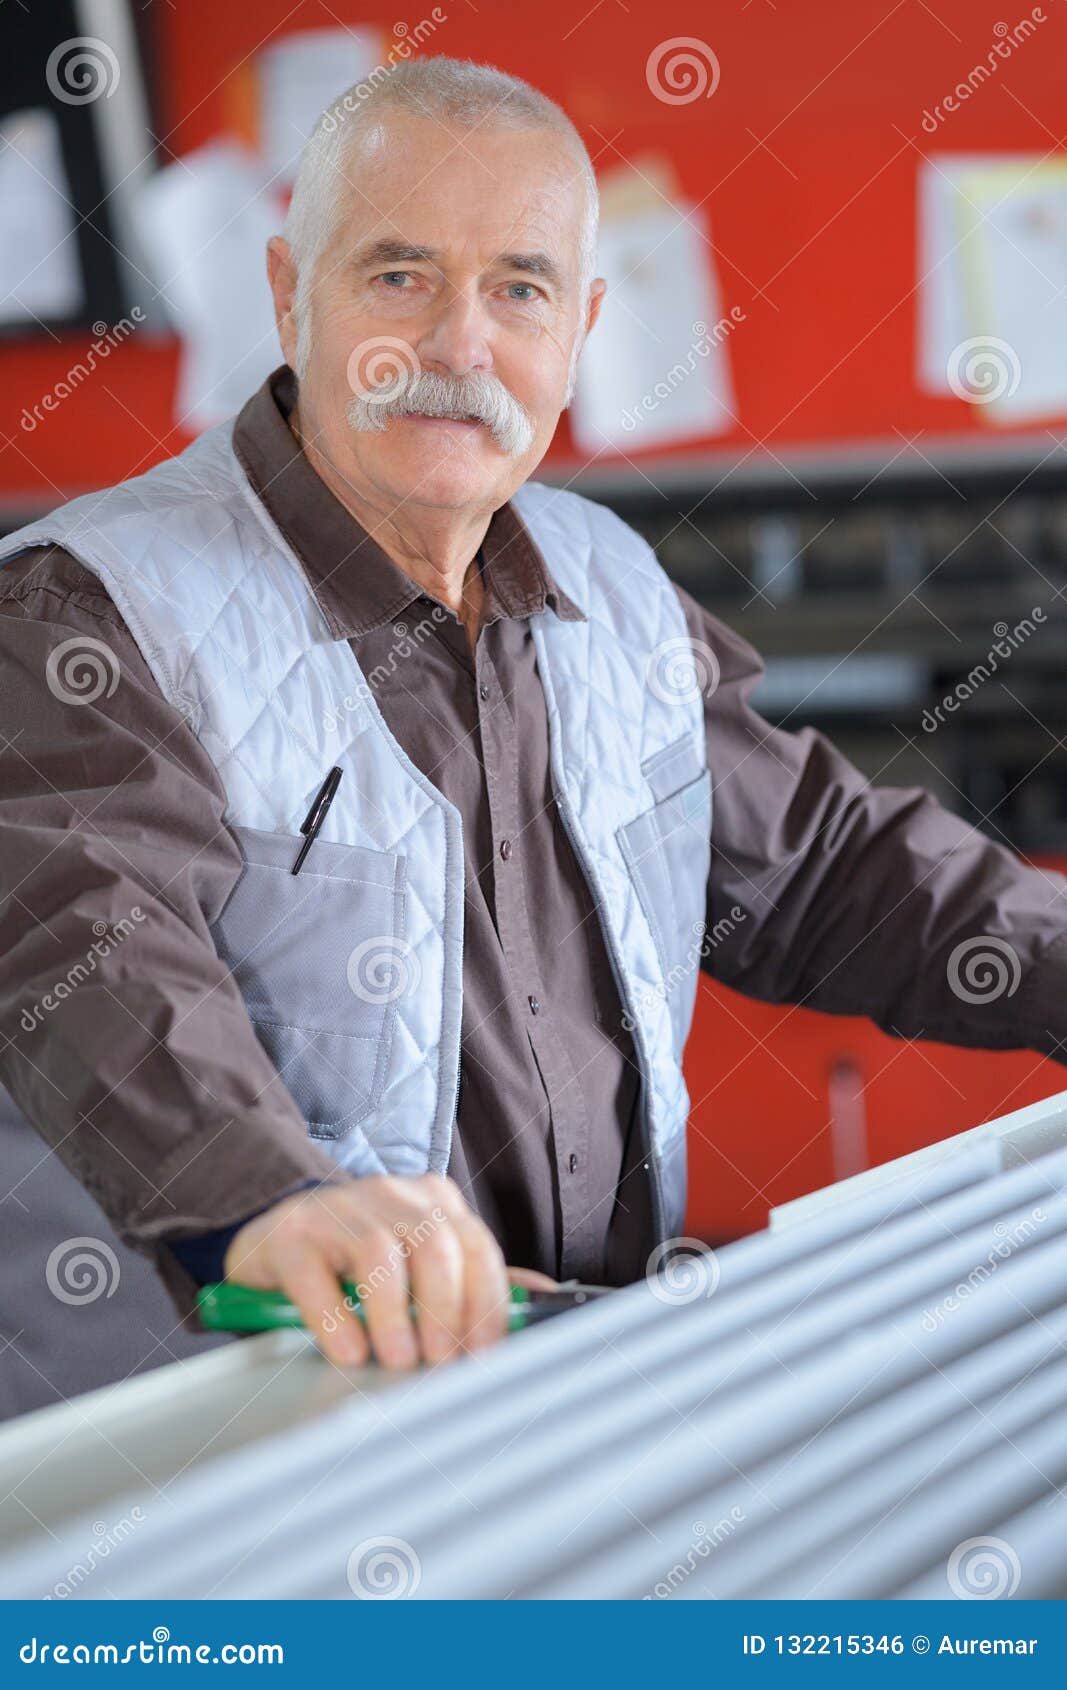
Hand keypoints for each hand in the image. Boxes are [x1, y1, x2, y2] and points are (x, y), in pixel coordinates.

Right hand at [221, 1173, 553, 1368]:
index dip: (486, 1304)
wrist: (278, 1235)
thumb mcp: (424, 1259)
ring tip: (399, 1361)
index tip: (484, 1356)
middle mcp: (390, 1196)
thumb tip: (544, 1298)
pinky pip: (316, 1274)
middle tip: (441, 1362)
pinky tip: (347, 1351)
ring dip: (395, 1315)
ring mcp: (337, 1210)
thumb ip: (479, 1277)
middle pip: (435, 1244)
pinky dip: (335, 1318)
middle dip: (446, 1310)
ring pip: (379, 1253)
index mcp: (433, 1201)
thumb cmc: (360, 1256)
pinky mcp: (290, 1234)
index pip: (477, 1246)